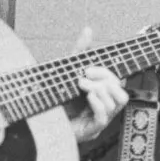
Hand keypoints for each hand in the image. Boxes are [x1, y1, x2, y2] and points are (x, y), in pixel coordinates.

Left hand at [59, 27, 128, 144]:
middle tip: (83, 78)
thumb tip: (88, 29)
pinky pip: (103, 117)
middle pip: (122, 94)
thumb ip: (80, 51)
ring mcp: (98, 121)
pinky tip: (87, 97)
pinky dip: (97, 103)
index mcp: (101, 96)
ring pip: (117, 104)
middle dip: (105, 81)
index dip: (107, 73)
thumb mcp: (69, 69)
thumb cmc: (55, 95)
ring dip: (100, 90)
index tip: (88, 69)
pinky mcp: (90, 130)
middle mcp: (103, 109)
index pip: (118, 84)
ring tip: (82, 87)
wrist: (37, 117)